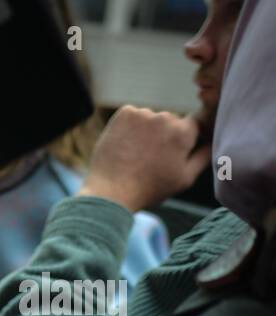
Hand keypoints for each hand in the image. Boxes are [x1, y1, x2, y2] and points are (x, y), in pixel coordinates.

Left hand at [78, 106, 210, 212]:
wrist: (111, 192)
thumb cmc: (150, 188)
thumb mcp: (185, 178)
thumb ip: (205, 156)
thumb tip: (215, 140)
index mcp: (184, 132)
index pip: (196, 123)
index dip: (186, 138)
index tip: (174, 151)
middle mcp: (166, 117)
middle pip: (171, 121)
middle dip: (165, 135)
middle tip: (151, 158)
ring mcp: (144, 113)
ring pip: (151, 119)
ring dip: (147, 131)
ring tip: (136, 155)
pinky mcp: (124, 113)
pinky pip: (133, 116)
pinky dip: (130, 127)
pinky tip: (125, 145)